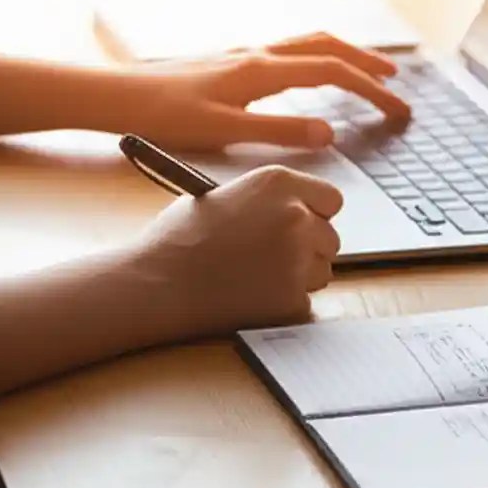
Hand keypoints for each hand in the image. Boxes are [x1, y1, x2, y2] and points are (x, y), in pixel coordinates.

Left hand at [120, 32, 410, 150]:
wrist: (120, 97)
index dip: (371, 90)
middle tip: (398, 85)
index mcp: (262, 71)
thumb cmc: (166, 117)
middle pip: (329, 48)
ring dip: (346, 54)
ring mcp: (246, 56)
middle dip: (368, 65)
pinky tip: (316, 72)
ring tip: (371, 70)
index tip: (397, 109)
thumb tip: (329, 133)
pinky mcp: (234, 63)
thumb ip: (279, 133)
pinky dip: (319, 56)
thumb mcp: (225, 132)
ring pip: (310, 43)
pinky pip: (291, 50)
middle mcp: (258, 55)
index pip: (332, 73)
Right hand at [127, 165, 343, 337]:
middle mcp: (296, 216)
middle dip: (310, 249)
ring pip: (322, 271)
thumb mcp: (220, 197)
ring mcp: (298, 259)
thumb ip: (263, 202)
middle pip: (331, 237)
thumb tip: (291, 211)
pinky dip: (284, 305)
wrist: (156, 284)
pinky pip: (305, 302)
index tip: (304, 224)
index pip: (331, 199)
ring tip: (255, 278)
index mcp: (277, 183)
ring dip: (299, 277)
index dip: (316, 213)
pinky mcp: (293, 299)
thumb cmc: (177, 239)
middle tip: (274, 258)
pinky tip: (250, 299)